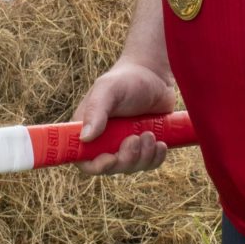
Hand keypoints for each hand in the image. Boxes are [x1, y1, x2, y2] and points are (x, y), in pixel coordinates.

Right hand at [74, 62, 177, 176]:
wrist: (155, 75)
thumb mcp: (108, 90)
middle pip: (110, 168)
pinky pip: (148, 164)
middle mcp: (104, 140)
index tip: (111, 158)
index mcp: (88, 129)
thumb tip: (85, 137)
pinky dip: (156, 158)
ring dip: (143, 156)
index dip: (96, 166)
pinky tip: (161, 143)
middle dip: (126, 159)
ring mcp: (125, 145)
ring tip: (150, 134)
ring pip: (131, 167)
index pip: (84, 160)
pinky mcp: (144, 147)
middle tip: (136, 138)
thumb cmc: (127, 79)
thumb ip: (96, 111)